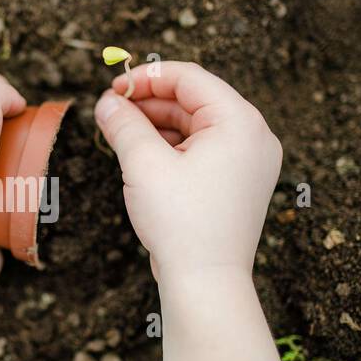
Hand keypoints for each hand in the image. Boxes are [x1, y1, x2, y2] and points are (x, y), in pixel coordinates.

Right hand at [95, 60, 282, 281]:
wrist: (206, 283)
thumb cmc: (182, 224)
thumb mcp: (144, 164)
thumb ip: (124, 124)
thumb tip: (107, 102)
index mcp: (240, 122)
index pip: (190, 79)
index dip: (147, 77)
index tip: (113, 87)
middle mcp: (254, 136)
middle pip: (195, 100)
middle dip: (150, 102)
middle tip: (112, 110)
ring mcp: (251, 161)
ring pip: (197, 125)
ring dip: (159, 125)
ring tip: (121, 134)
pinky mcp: (240, 182)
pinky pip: (204, 149)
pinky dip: (174, 147)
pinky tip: (143, 156)